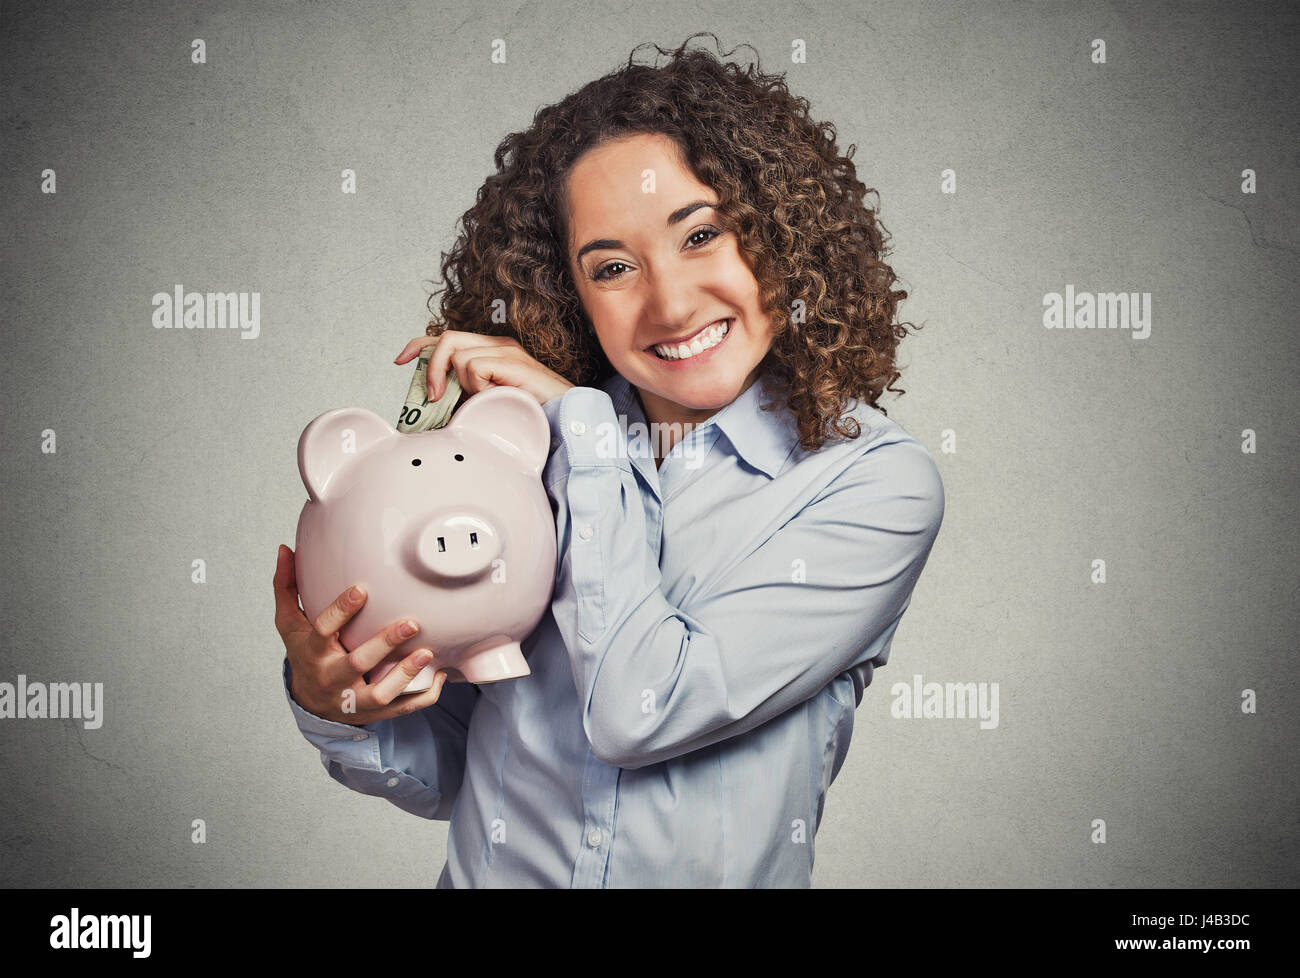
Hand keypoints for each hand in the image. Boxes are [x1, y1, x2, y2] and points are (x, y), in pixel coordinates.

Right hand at [273, 544, 447, 725]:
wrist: (311, 702)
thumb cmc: (305, 652)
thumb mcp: (290, 623)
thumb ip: (287, 586)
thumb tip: (284, 549)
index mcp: (312, 652)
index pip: (323, 630)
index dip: (341, 611)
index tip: (362, 590)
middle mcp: (332, 677)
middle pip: (356, 663)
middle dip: (383, 643)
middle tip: (411, 623)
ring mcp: (354, 699)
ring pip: (380, 693)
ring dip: (405, 674)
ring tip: (428, 652)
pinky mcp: (375, 711)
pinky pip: (402, 709)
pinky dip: (424, 695)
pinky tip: (441, 674)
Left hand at [394, 330, 574, 406]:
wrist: (563, 418)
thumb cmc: (527, 414)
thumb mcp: (485, 402)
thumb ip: (462, 397)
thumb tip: (432, 402)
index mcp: (490, 351)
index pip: (445, 337)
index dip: (419, 345)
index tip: (400, 361)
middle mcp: (497, 344)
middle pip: (446, 339)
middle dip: (431, 367)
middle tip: (431, 397)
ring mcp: (505, 350)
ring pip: (459, 356)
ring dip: (462, 385)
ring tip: (482, 400)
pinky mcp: (510, 360)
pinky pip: (474, 367)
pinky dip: (477, 387)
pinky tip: (493, 396)